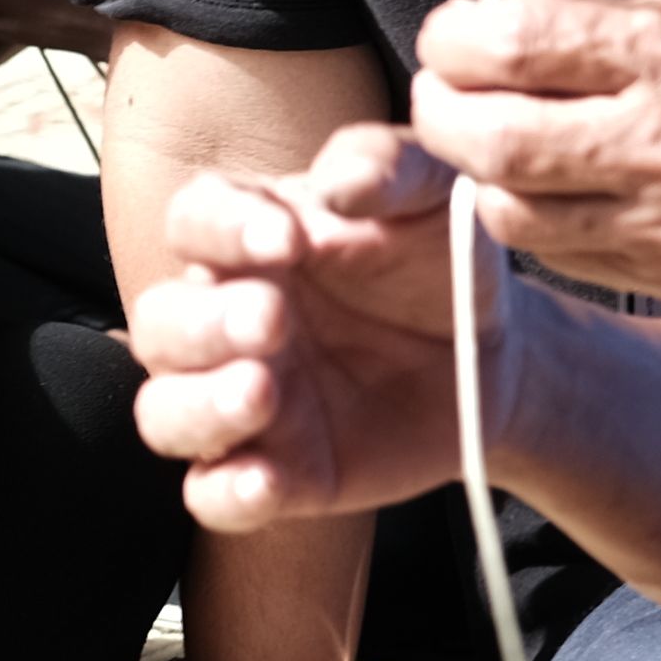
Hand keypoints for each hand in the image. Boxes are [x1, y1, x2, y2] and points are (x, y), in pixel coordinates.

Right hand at [126, 151, 497, 528]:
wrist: (499, 358)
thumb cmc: (442, 261)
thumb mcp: (431, 193)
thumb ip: (387, 166)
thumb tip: (339, 185)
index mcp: (250, 237)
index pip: (195, 220)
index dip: (222, 230)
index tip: (283, 240)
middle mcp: (228, 318)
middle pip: (161, 323)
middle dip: (203, 325)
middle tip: (272, 321)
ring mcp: (246, 400)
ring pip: (164, 412)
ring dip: (198, 407)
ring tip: (262, 393)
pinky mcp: (279, 472)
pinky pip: (213, 494)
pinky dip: (227, 493)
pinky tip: (266, 480)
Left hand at [406, 0, 660, 308]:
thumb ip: (604, 25)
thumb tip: (493, 31)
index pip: (514, 44)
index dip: (455, 37)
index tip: (450, 33)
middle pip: (492, 141)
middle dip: (440, 111)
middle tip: (440, 91)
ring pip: (512, 213)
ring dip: (478, 174)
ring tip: (490, 140)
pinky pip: (565, 253)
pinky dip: (535, 217)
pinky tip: (551, 185)